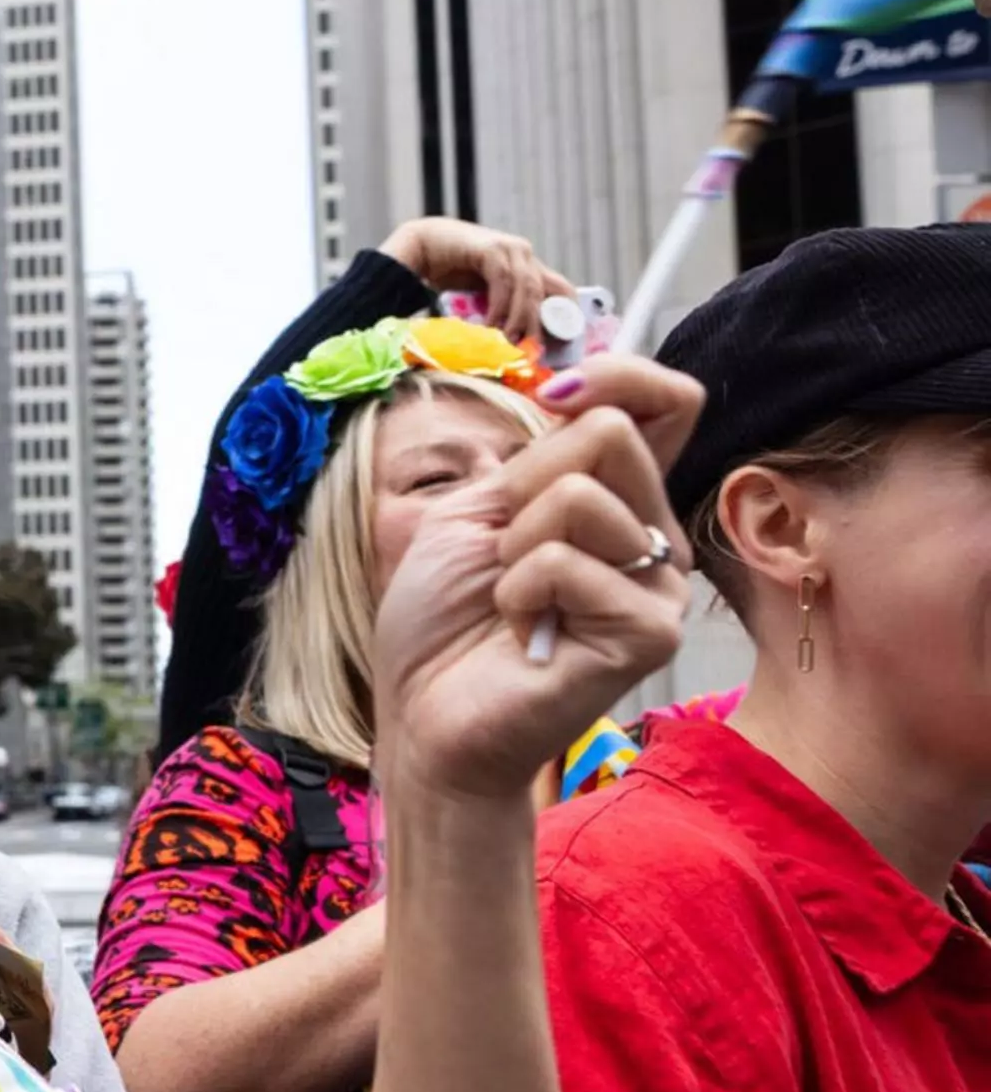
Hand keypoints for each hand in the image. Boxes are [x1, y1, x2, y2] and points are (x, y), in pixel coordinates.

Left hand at [373, 356, 699, 798]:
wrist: (425, 715)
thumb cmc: (442, 622)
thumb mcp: (473, 513)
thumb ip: (537, 457)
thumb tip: (582, 399)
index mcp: (614, 500)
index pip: (666, 403)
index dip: (619, 376)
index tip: (556, 398)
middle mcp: (650, 535)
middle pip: (611, 433)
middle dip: (523, 485)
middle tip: (504, 553)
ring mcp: (659, 584)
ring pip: (580, 495)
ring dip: (513, 546)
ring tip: (513, 602)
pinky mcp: (652, 630)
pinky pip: (567, 561)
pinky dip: (518, 591)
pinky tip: (523, 634)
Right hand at [382, 216, 575, 340]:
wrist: (419, 248)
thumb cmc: (449, 273)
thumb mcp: (484, 294)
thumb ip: (502, 308)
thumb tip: (518, 343)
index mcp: (528, 265)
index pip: (562, 290)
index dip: (566, 317)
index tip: (559, 346)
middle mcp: (525, 254)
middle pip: (551, 292)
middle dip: (544, 325)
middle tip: (534, 353)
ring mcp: (511, 249)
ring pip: (528, 289)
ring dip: (520, 320)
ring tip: (509, 344)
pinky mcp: (492, 249)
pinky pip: (504, 282)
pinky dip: (499, 307)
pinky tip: (490, 325)